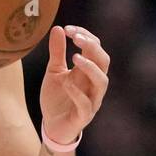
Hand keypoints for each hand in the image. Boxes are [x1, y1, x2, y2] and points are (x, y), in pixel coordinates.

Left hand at [40, 24, 109, 144]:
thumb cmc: (56, 98)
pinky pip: (86, 104)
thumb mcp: (53, 72)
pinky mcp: (83, 116)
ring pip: (101, 82)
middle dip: (92, 47)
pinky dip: (77, 92)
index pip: (95, 48)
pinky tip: (66, 82)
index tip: (67, 29)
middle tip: (75, 38)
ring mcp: (92, 100)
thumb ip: (57, 52)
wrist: (52, 126)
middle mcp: (93, 84)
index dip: (85, 36)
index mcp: (88, 71)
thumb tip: (57, 28)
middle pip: (104, 61)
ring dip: (90, 67)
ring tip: (74, 57)